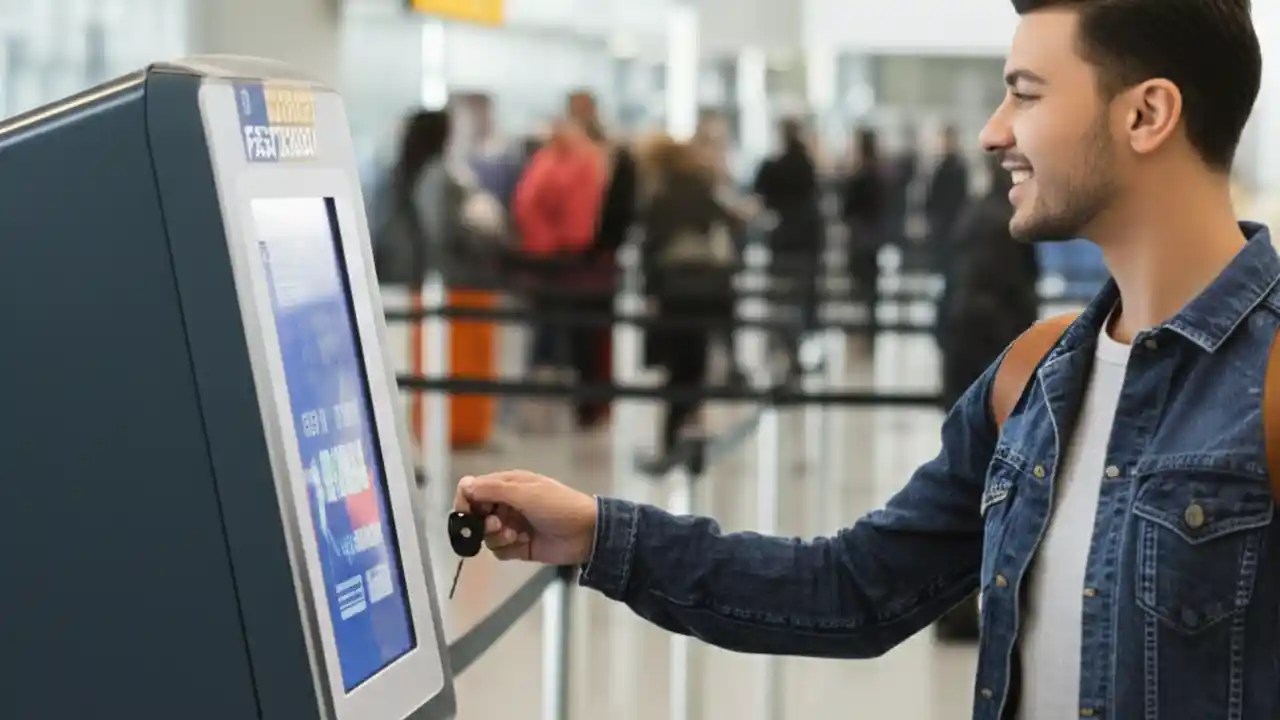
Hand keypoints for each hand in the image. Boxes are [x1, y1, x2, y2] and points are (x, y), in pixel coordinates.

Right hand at [454, 470, 597, 564]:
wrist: (588, 533)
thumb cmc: (560, 505)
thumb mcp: (526, 493)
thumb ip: (493, 490)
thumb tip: (464, 485)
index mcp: (508, 485)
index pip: (473, 489)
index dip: (466, 501)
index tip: (466, 513)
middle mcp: (507, 504)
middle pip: (476, 514)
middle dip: (481, 522)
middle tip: (496, 524)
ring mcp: (513, 525)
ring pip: (486, 535)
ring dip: (496, 536)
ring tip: (515, 534)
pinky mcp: (519, 546)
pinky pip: (499, 551)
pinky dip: (506, 548)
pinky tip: (522, 543)